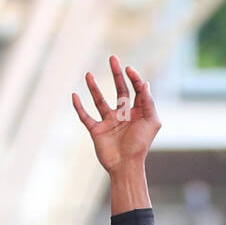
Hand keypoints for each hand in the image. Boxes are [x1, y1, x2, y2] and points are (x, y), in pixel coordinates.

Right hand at [72, 56, 159, 172]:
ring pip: (99, 101)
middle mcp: (123, 116)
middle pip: (119, 90)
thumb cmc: (140, 146)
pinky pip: (85, 117)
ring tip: (88, 74)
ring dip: (93, 87)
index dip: (133, 78)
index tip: (128, 69)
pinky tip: (74, 95)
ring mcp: (109, 123)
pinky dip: (79, 107)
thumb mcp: (151, 122)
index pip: (135, 91)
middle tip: (113, 58)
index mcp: (137, 114)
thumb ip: (148, 103)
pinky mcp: (97, 130)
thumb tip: (145, 83)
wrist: (126, 166)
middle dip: (116, 74)